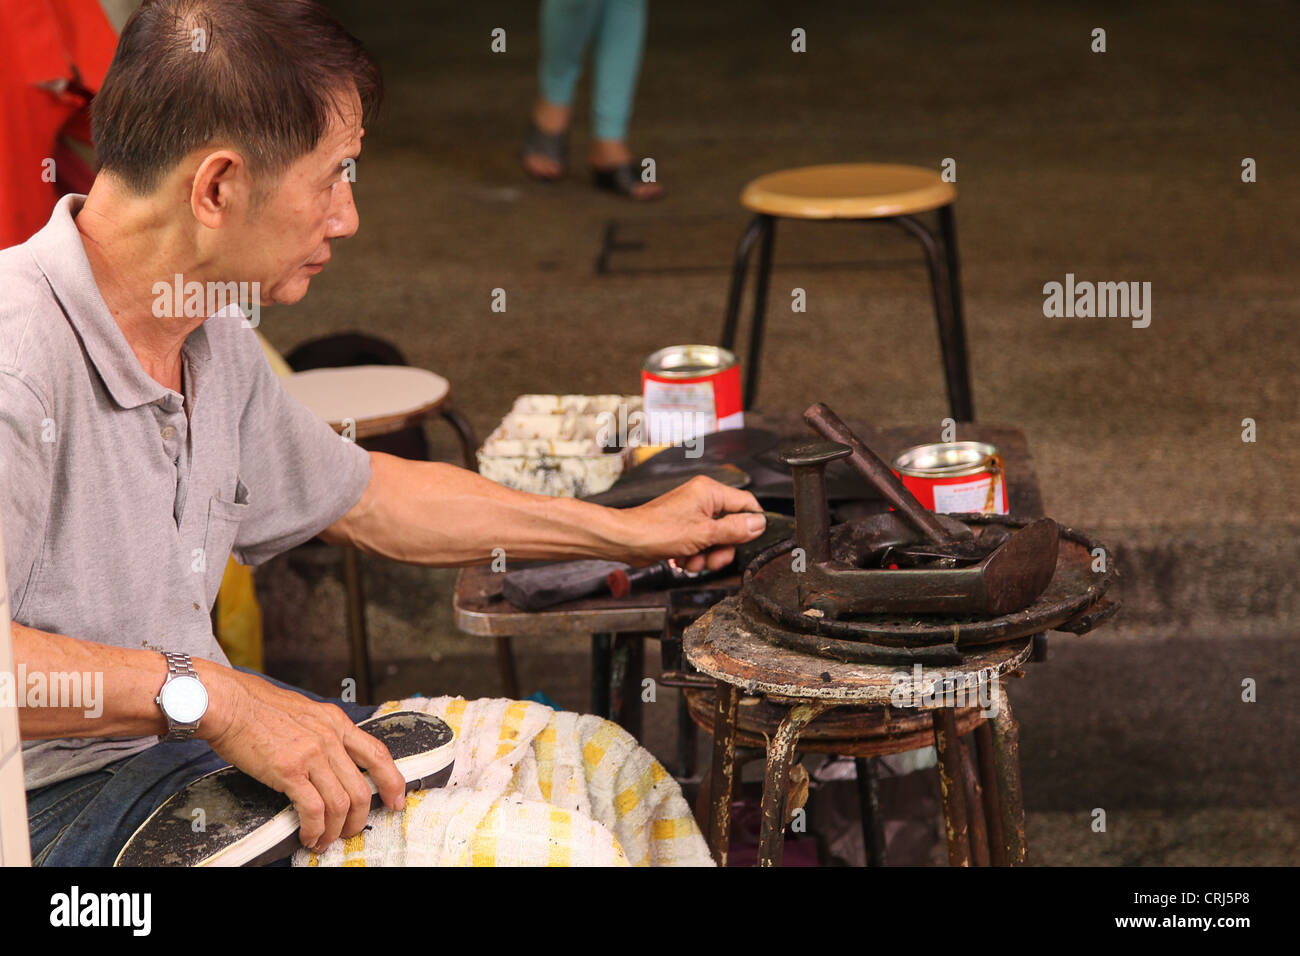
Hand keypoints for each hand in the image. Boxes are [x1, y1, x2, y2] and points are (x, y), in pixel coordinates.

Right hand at [198, 667, 406, 852]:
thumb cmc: (257, 708)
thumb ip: (322, 732)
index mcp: (336, 721)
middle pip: (363, 788)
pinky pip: (314, 809)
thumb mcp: (305, 711)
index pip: (378, 754)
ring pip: (342, 804)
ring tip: (324, 839)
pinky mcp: (289, 770)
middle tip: (350, 832)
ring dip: (336, 830)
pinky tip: (308, 835)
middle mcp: (330, 736)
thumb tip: (331, 759)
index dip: (393, 781)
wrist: (228, 703)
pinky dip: (315, 829)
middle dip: (360, 818)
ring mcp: (311, 754)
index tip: (397, 800)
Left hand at [619, 475, 765, 571]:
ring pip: (717, 540)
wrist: (627, 541)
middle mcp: (702, 499)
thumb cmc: (656, 531)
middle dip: (722, 548)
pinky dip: (694, 556)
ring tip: (691, 558)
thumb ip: (735, 529)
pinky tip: (682, 558)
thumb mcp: (704, 534)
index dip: (751, 524)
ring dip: (707, 556)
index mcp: (710, 491)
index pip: (746, 503)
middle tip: (712, 557)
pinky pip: (701, 545)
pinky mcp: (683, 529)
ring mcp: (692, 515)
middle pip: (732, 527)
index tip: (749, 540)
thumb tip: (759, 524)